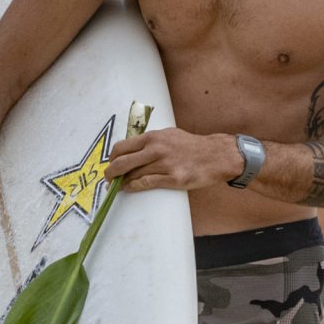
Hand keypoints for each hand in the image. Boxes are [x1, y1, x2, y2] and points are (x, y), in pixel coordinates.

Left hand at [105, 129, 240, 191]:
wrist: (216, 155)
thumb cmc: (191, 146)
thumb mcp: (169, 135)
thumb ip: (150, 141)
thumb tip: (132, 149)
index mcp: (154, 137)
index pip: (122, 147)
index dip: (112, 158)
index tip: (110, 164)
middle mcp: (156, 149)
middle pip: (123, 162)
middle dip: (111, 172)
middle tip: (108, 178)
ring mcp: (165, 164)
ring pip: (133, 175)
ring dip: (122, 182)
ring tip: (117, 186)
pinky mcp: (173, 179)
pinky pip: (146, 184)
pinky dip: (133, 187)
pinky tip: (128, 188)